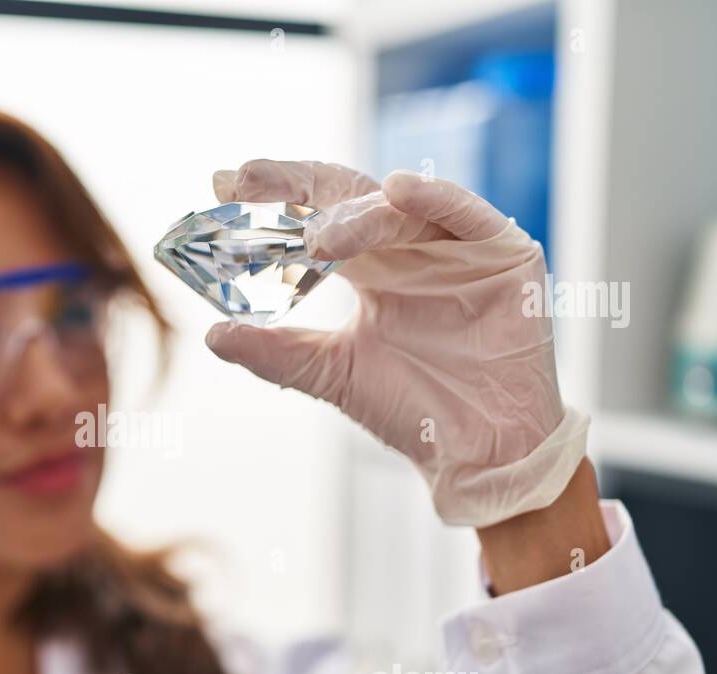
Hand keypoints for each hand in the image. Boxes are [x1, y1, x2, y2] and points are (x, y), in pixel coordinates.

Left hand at [206, 159, 588, 527]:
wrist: (478, 452)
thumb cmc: (412, 408)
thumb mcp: (332, 374)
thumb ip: (276, 352)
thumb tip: (213, 334)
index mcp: (370, 266)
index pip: (314, 216)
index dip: (273, 198)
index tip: (223, 185)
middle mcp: (409, 246)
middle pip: (347, 196)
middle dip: (296, 184)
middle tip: (250, 178)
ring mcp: (457, 245)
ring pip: (399, 209)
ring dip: (355, 215)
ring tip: (320, 236)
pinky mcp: (504, 254)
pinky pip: (467, 215)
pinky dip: (435, 199)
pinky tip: (398, 191)